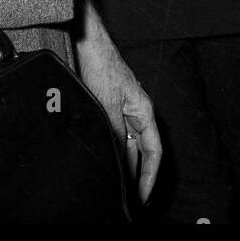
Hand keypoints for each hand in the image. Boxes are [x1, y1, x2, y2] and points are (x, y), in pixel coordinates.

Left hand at [75, 0, 161, 201]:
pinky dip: (109, 151)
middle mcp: (134, 111)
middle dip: (134, 175)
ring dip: (121, 164)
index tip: (141, 198)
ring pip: (125, 144)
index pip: (153, 151)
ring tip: (113, 187)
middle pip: (140, 151)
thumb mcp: (107, 103)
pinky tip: (100, 161)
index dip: (149, 176)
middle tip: (126, 199)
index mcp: (143, 110)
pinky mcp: (106, 106)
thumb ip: (114, 132)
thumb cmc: (101, 64)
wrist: (86, 40)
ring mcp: (120, 109)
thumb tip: (116, 161)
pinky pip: (112, 135)